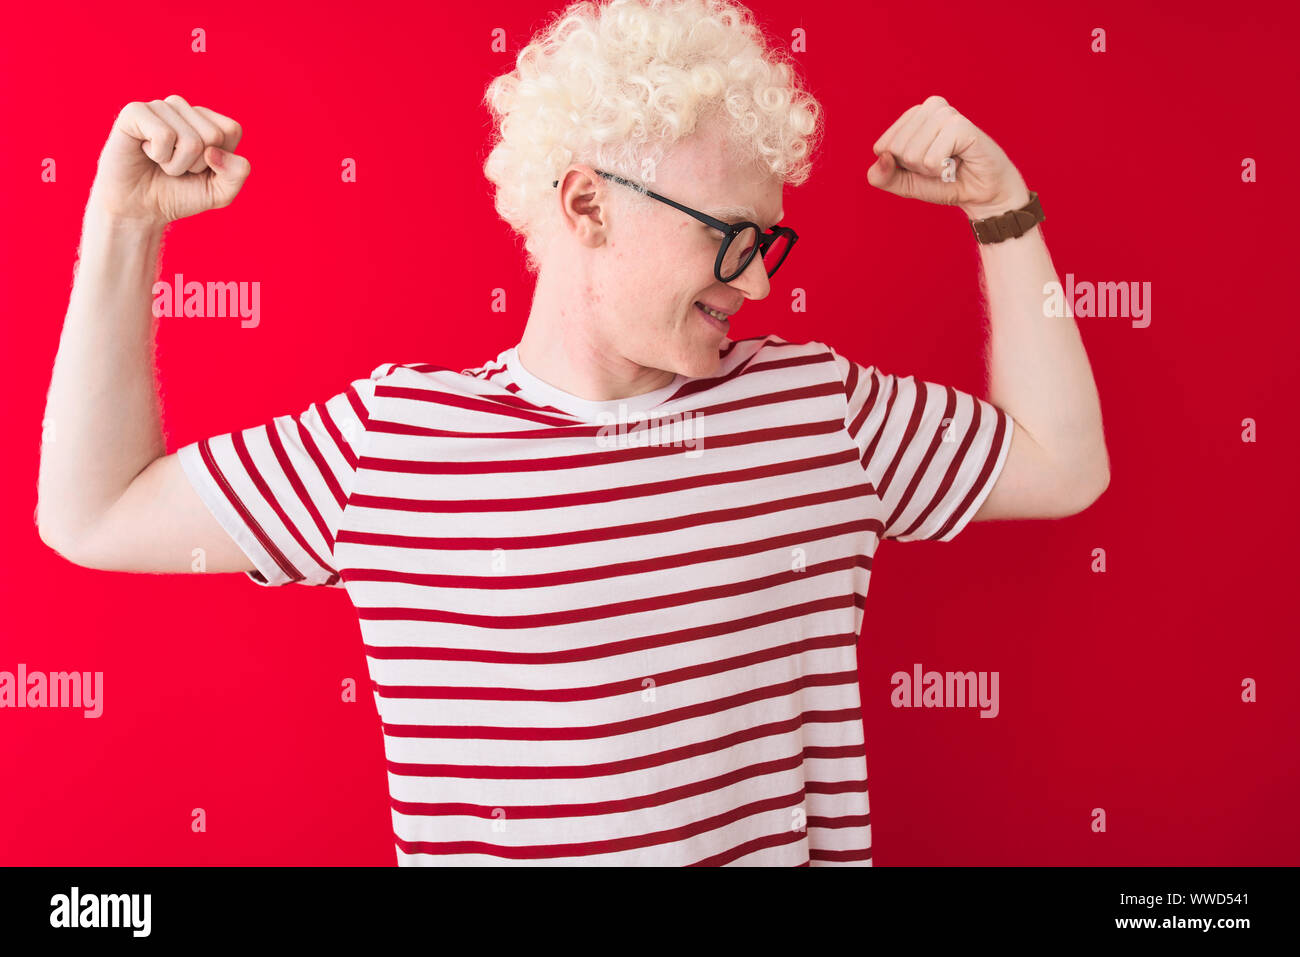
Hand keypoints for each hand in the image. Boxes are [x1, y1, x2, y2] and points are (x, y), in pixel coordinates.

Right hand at [88, 95, 250, 225]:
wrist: (139, 209)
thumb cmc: (179, 195)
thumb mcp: (220, 192)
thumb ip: (237, 172)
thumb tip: (214, 151)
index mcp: (204, 119)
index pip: (231, 129)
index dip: (220, 160)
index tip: (199, 167)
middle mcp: (182, 108)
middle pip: (213, 135)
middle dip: (197, 164)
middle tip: (176, 168)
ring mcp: (158, 107)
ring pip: (191, 140)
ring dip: (176, 165)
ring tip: (160, 162)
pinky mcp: (134, 112)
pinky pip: (164, 135)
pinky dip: (159, 156)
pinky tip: (146, 153)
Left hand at [867, 95, 1028, 219]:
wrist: (980, 194)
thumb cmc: (943, 183)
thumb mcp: (904, 182)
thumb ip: (881, 175)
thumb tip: (881, 155)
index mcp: (913, 115)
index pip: (882, 147)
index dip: (900, 166)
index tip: (924, 165)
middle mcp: (930, 107)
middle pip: (896, 150)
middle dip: (915, 168)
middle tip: (939, 165)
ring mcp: (946, 114)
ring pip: (912, 154)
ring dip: (930, 170)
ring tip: (949, 163)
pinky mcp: (961, 126)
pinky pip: (931, 159)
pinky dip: (942, 170)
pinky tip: (958, 162)